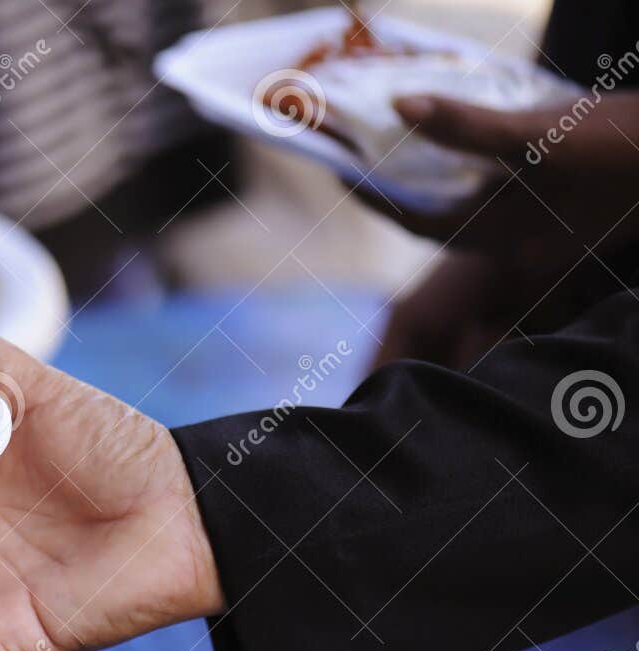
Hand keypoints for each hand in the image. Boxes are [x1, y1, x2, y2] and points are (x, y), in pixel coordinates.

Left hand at [359, 91, 638, 265]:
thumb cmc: (624, 147)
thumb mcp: (540, 132)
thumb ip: (467, 126)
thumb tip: (400, 106)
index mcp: (503, 240)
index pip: (415, 222)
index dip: (374, 195)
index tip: (338, 166)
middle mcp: (517, 246)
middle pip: (438, 218)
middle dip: (400, 187)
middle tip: (363, 153)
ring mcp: (543, 233)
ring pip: (471, 208)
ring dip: (437, 180)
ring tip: (403, 145)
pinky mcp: (565, 213)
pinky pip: (503, 196)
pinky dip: (477, 173)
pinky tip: (470, 145)